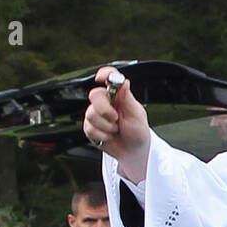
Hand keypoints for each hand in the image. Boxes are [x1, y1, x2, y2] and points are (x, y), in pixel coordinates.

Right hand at [83, 66, 151, 181]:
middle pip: (94, 95)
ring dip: (105, 126)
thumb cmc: (137, 132)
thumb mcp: (137, 115)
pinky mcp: (91, 127)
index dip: (104, 74)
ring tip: (115, 130)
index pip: (110, 78)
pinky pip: (88, 128)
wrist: (132, 152)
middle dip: (104, 110)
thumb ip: (128, 99)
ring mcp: (97, 114)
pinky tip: (109, 136)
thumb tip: (124, 83)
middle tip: (115, 119)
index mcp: (118, 95)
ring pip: (90, 114)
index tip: (100, 78)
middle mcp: (106, 102)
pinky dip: (101, 135)